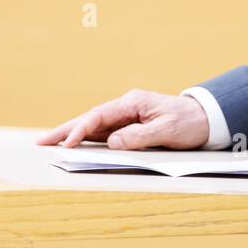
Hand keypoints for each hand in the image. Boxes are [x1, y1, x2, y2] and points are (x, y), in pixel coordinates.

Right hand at [36, 89, 210, 149]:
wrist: (207, 117)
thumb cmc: (189, 122)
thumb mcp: (168, 131)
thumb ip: (140, 136)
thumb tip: (112, 142)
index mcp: (133, 102)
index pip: (99, 116)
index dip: (80, 130)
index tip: (66, 144)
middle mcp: (126, 106)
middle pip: (90, 118)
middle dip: (65, 130)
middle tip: (41, 142)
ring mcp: (127, 115)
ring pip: (94, 126)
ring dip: (72, 134)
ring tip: (49, 144)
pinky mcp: (130, 125)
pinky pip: (104, 132)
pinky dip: (87, 138)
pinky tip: (74, 145)